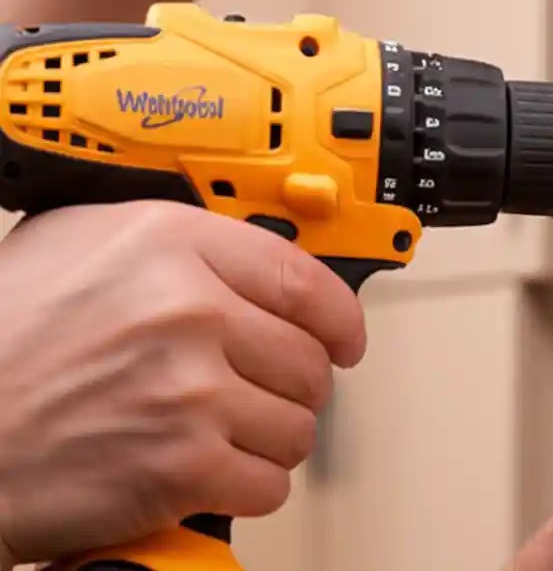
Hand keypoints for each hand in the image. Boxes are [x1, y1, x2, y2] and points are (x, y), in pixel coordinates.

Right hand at [0, 201, 364, 565]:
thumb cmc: (4, 345)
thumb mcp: (75, 246)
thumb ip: (167, 241)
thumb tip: (247, 245)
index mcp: (168, 246)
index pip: (304, 279)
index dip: (339, 316)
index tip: (344, 336)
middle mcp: (187, 310)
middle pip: (311, 360)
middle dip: (291, 386)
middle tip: (255, 394)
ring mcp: (189, 389)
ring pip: (298, 425)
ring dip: (266, 439)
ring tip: (214, 433)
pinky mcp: (184, 464)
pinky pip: (268, 482)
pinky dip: (244, 486)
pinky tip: (202, 471)